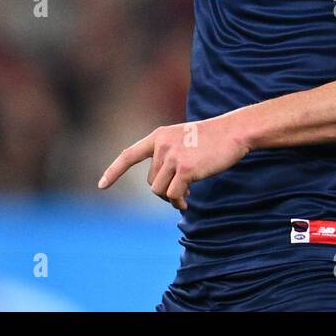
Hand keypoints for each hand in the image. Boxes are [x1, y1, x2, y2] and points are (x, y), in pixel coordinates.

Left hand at [97, 115, 250, 210]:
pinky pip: (174, 194)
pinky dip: (179, 202)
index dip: (114, 171)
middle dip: (165, 190)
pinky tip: (187, 202)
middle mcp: (162, 145)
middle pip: (152, 181)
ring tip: (185, 198)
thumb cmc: (213, 139)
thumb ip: (169, 157)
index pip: (129, 155)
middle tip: (182, 194)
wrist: (234, 132)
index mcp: (159, 136)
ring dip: (171, 198)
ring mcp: (172, 156)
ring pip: (160, 191)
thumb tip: (165, 191)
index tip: (101, 185)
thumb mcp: (184, 141)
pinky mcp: (185, 169)